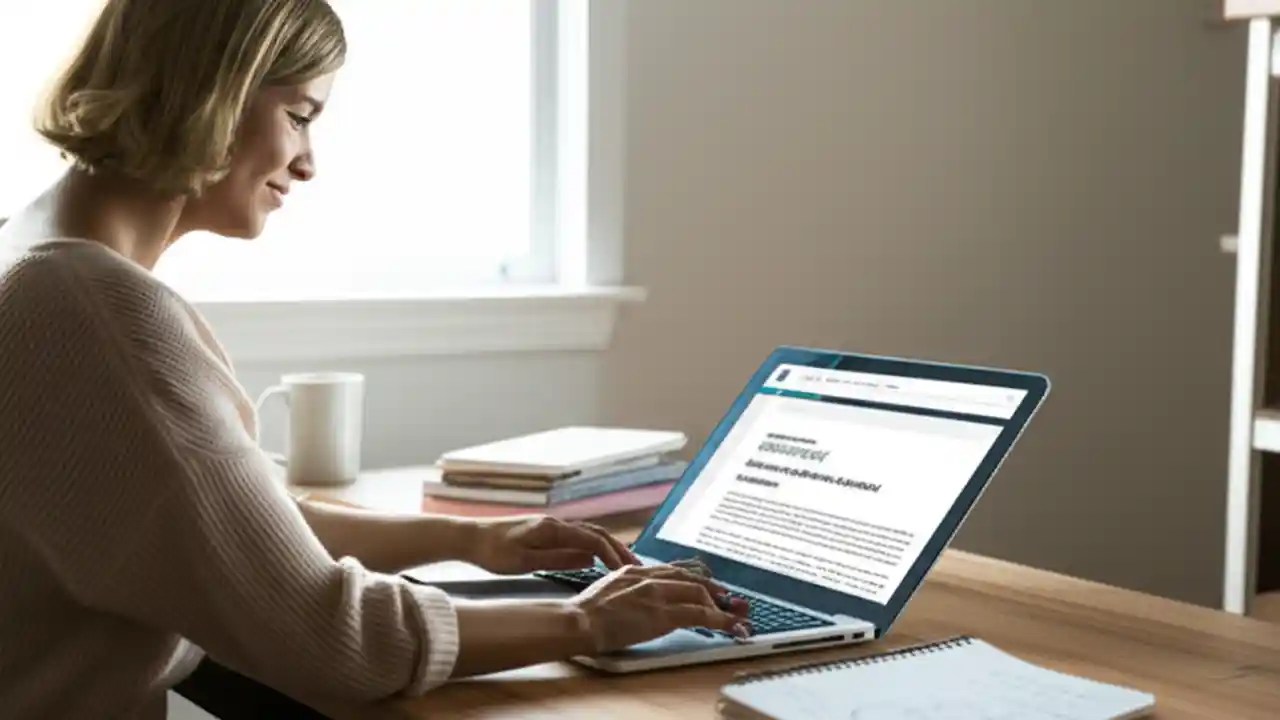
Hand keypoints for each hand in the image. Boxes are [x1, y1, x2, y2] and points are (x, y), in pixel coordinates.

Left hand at [466, 515, 639, 574]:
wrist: (468, 537)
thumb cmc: (492, 552)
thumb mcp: (524, 561)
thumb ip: (558, 559)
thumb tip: (590, 558)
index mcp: (553, 529)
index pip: (593, 539)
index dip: (613, 554)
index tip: (628, 570)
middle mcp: (555, 524)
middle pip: (595, 533)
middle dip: (618, 549)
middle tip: (637, 566)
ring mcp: (549, 526)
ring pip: (587, 533)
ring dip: (607, 546)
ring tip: (623, 563)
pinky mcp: (543, 531)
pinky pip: (576, 536)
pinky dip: (592, 545)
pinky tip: (595, 557)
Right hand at [568, 564, 751, 653]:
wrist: (578, 621)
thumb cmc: (586, 613)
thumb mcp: (608, 590)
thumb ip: (626, 589)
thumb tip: (637, 598)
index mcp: (635, 570)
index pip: (673, 569)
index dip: (696, 577)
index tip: (709, 584)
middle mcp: (649, 576)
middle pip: (690, 577)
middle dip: (714, 589)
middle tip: (730, 599)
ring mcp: (656, 594)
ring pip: (698, 593)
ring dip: (720, 606)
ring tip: (734, 615)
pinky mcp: (661, 613)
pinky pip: (698, 614)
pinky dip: (720, 620)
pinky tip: (730, 626)